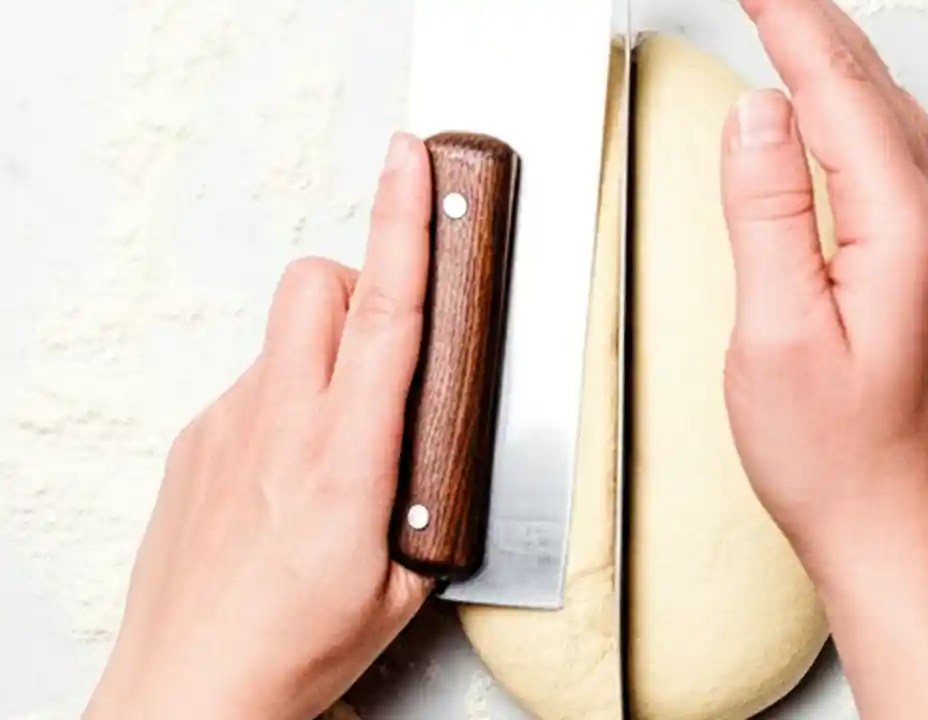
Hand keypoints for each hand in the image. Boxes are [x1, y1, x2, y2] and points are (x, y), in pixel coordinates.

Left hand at [86, 133, 434, 719]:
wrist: (189, 689)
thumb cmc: (292, 648)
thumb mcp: (406, 582)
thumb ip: (434, 499)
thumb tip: (447, 453)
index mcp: (347, 455)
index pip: (388, 311)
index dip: (404, 223)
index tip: (411, 161)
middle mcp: (279, 423)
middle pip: (318, 284)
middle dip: (364, 284)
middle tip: (387, 345)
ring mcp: (227, 426)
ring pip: (286, 335)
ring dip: (327, 352)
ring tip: (341, 435)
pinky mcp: (196, 442)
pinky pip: (255, 384)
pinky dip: (288, 401)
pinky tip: (291, 473)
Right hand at [721, 1, 927, 717]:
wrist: (890, 527)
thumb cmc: (834, 454)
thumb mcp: (775, 332)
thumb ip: (766, 211)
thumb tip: (757, 113)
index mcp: (900, 230)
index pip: (835, 90)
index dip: (788, 23)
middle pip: (870, 89)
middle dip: (812, 23)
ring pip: (883, 118)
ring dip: (833, 59)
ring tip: (786, 21)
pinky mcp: (921, 268)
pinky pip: (887, 157)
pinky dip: (846, 110)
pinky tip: (824, 110)